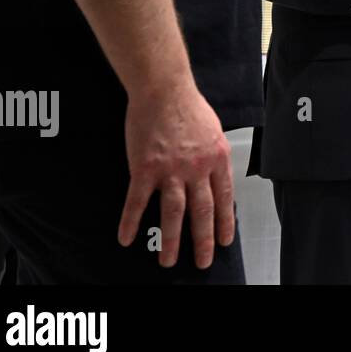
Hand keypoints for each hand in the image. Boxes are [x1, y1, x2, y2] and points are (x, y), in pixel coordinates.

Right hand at [120, 76, 234, 269]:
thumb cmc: (188, 106)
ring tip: (168, 261)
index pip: (224, 199)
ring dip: (170, 241)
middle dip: (203, 241)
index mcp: (217, 159)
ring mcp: (170, 170)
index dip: (224, 222)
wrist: (164, 89)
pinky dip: (130, 222)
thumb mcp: (214, 131)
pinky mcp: (144, 168)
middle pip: (202, 212)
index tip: (224, 241)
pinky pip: (137, 202)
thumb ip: (214, 156)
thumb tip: (215, 176)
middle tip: (202, 261)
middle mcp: (197, 168)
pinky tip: (126, 239)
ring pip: (173, 213)